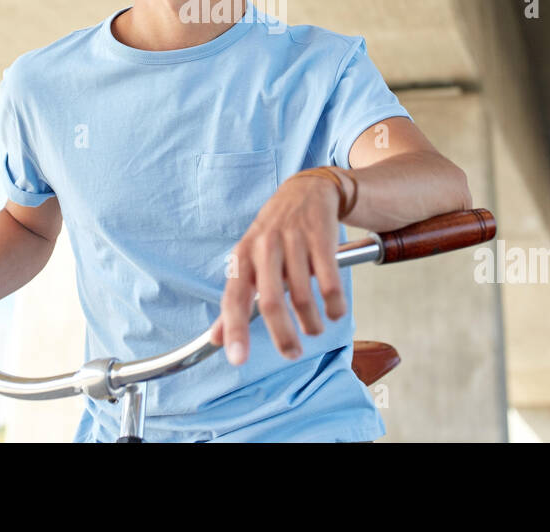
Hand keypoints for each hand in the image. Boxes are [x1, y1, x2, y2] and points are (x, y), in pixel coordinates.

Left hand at [208, 172, 348, 365]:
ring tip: (314, 328)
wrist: (306, 191)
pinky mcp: (321, 239)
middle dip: (283, 336)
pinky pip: (330, 283)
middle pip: (270, 302)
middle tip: (291, 353)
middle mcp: (264, 248)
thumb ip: (235, 301)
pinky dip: (334, 305)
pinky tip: (334, 310)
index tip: (237, 358)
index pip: (233, 298)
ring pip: (302, 296)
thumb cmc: (273, 234)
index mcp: (242, 257)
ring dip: (311, 323)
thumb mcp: (248, 260)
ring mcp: (293, 241)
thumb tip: (215, 340)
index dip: (234, 329)